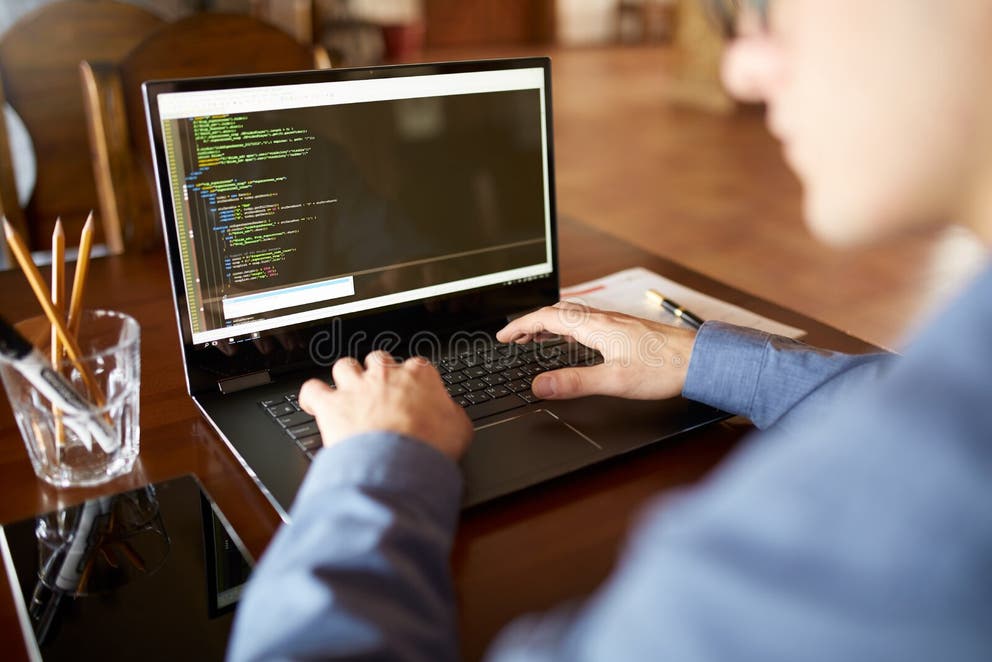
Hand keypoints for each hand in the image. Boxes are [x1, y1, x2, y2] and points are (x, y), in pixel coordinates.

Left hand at [298, 351, 473, 460]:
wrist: (400, 462)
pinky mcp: (331, 405)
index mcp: (419, 375)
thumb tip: (453, 415)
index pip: (416, 366)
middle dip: (377, 372)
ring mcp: (356, 387)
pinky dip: (311, 395)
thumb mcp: (460, 429)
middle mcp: (385, 374)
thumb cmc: (430, 446)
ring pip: (344, 366)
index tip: (414, 392)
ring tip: (347, 391)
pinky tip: (313, 402)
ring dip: (345, 377)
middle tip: (381, 390)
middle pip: (378, 360)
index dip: (413, 380)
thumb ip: (453, 415)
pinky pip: (312, 389)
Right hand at [496, 301, 697, 399]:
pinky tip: (576, 342)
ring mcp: (616, 322)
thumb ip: (574, 382)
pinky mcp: (626, 330)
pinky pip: (587, 322)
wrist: (701, 360)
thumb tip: (540, 385)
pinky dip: (569, 329)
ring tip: (537, 337)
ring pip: (573, 316)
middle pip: (557, 313)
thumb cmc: (664, 368)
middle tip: (514, 337)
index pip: (547, 319)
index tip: (503, 336)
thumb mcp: (614, 381)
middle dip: (531, 323)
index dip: (520, 326)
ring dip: (550, 324)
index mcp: (595, 326)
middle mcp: (604, 319)